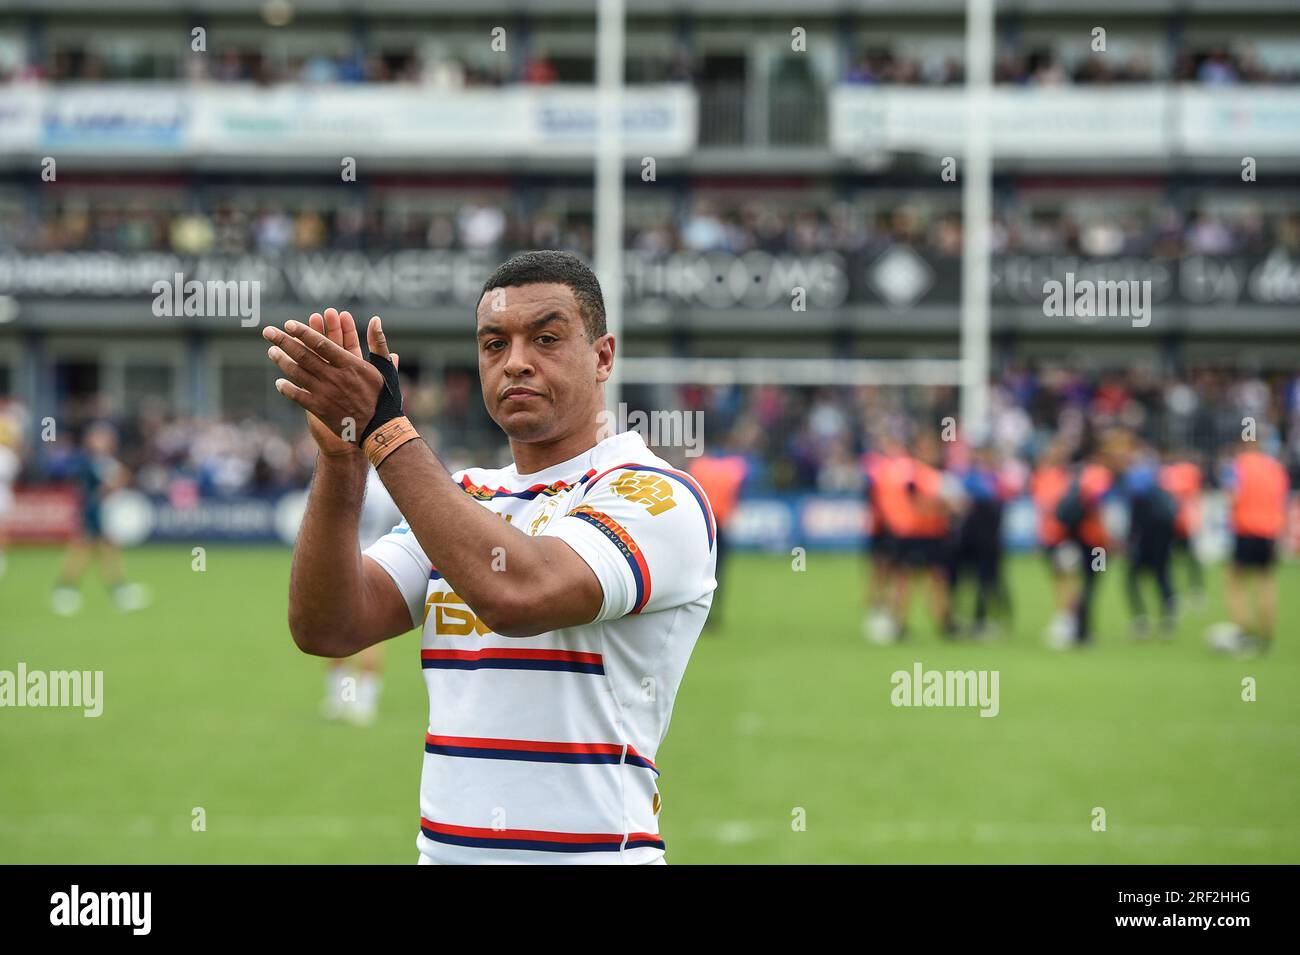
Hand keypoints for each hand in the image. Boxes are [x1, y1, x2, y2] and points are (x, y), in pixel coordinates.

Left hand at [264, 312, 398, 446]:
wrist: (380, 429)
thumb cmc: (383, 397)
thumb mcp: (384, 367)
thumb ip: (378, 342)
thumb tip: (376, 319)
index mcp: (350, 364)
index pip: (321, 344)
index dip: (304, 332)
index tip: (288, 324)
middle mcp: (335, 377)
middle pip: (304, 355)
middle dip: (284, 341)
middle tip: (268, 331)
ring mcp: (325, 394)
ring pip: (298, 374)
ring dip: (282, 361)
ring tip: (271, 351)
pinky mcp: (320, 409)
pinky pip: (298, 397)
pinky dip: (287, 389)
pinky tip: (279, 382)